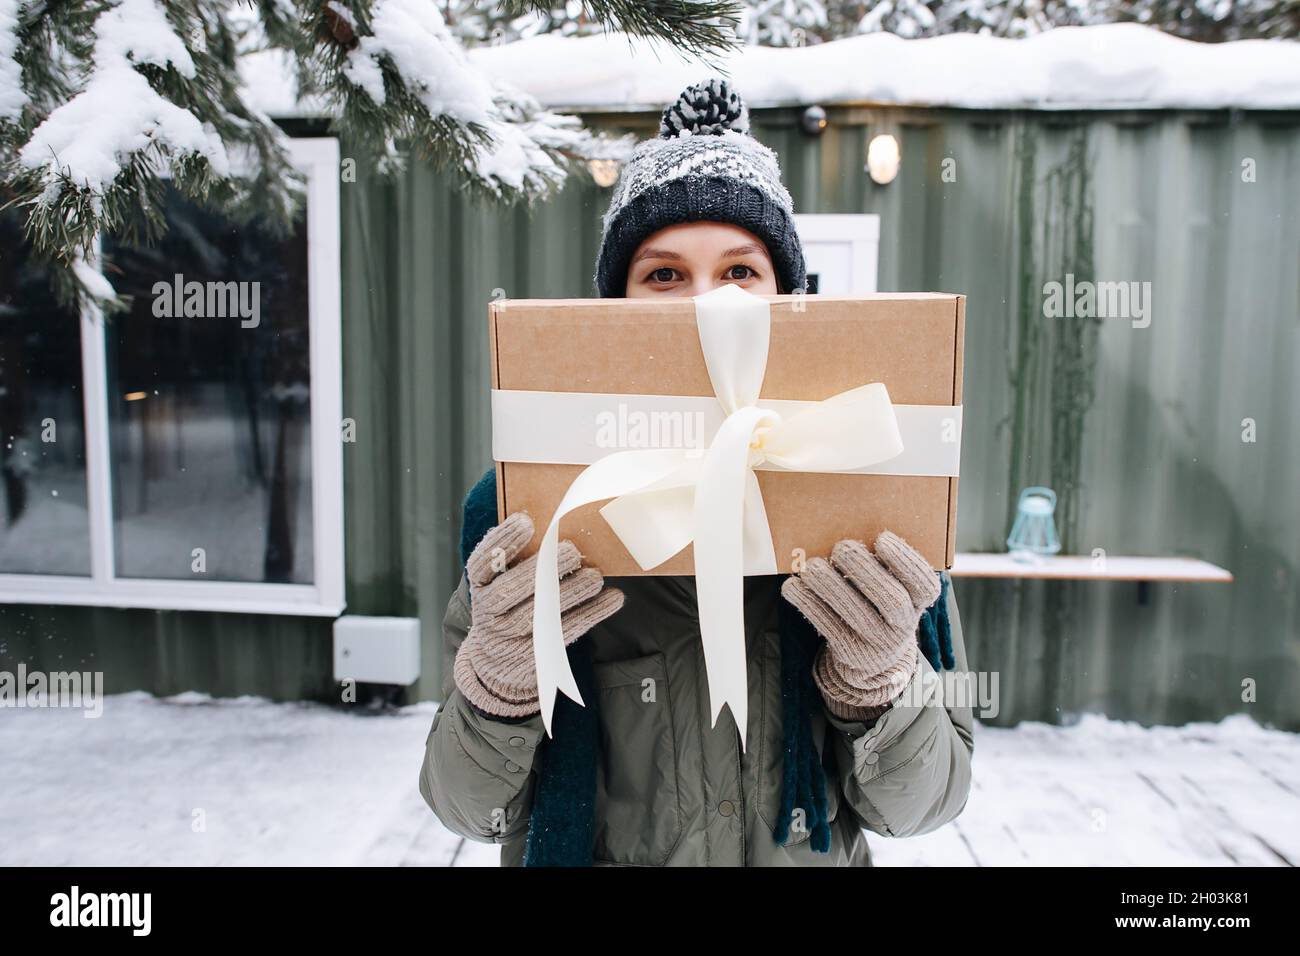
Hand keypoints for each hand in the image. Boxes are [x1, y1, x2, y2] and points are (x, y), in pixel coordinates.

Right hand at [454, 511, 624, 717]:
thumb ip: (519, 559)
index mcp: (479, 586)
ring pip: (538, 616)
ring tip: (595, 576)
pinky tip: (612, 598)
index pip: (482, 562)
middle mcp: (487, 612)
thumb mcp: (502, 582)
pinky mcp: (534, 657)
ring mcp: (508, 638)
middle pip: (510, 590)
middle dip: (541, 569)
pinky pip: (565, 633)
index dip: (502, 541)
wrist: (495, 662)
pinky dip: (591, 614)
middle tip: (571, 550)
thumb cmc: (508, 605)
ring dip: (570, 594)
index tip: (527, 521)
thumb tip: (559, 524)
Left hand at [781, 530, 940, 720]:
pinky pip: (828, 626)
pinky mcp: (849, 652)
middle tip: (842, 547)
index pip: (923, 583)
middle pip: (891, 600)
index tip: (882, 538)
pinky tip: (793, 585)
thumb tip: (846, 525)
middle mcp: (903, 625)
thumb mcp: (892, 586)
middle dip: (865, 571)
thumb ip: (881, 565)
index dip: (905, 561)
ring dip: (831, 586)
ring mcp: (877, 642)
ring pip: (857, 614)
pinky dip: (809, 603)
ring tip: (812, 566)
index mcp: (919, 601)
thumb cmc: (878, 603)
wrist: (873, 657)